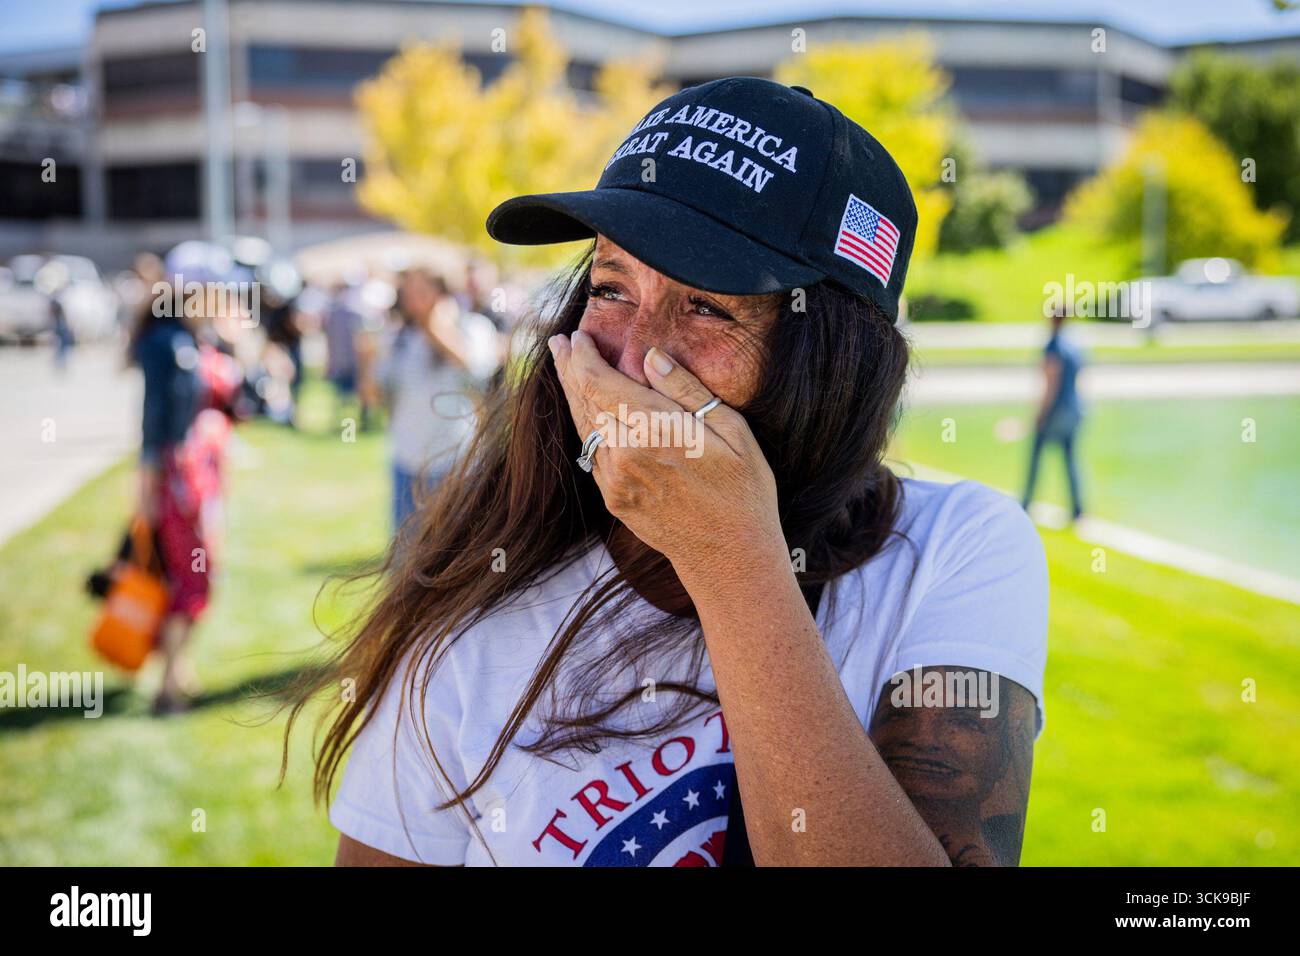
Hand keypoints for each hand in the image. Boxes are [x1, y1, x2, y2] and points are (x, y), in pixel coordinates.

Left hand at [549, 329, 785, 573]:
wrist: (730, 556)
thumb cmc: (742, 490)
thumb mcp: (732, 430)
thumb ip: (686, 390)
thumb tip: (650, 356)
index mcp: (653, 431)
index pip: (600, 382)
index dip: (583, 357)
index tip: (577, 337)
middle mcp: (624, 454)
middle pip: (583, 401)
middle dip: (568, 368)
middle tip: (558, 343)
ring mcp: (614, 480)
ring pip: (584, 427)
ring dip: (573, 395)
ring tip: (566, 368)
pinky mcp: (614, 499)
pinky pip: (592, 454)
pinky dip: (587, 426)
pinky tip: (590, 412)